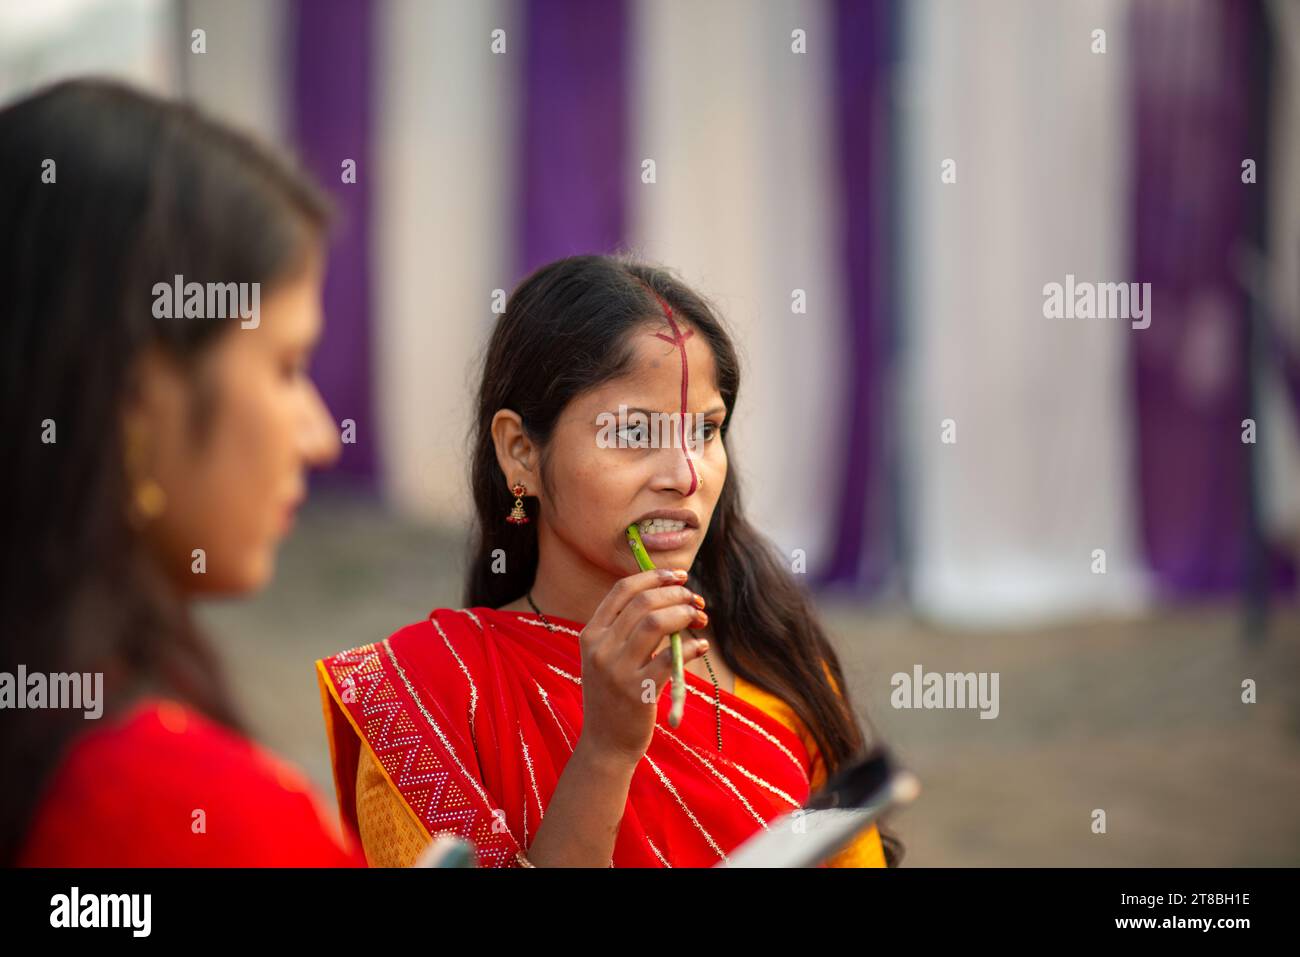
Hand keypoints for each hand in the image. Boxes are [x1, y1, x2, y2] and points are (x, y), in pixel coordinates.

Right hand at [576, 568, 709, 763]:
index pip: (622, 590)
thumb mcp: (607, 658)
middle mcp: (600, 648)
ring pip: (656, 622)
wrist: (605, 743)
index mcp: (590, 634)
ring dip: (685, 614)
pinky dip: (691, 646)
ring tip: (700, 619)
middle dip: (677, 594)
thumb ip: (626, 629)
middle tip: (696, 601)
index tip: (679, 576)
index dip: (654, 577)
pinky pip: (670, 657)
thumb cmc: (613, 696)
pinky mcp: (637, 692)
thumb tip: (670, 595)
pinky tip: (700, 647)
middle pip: (644, 602)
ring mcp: (616, 670)